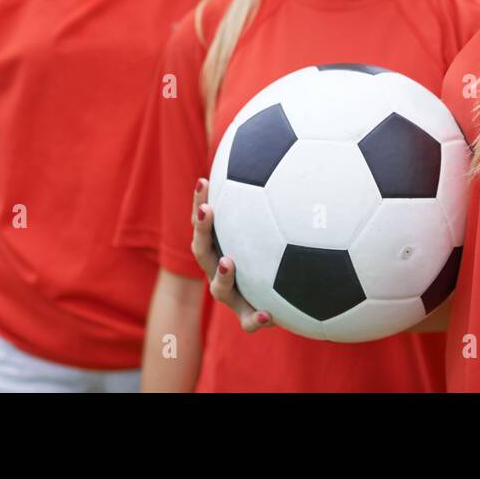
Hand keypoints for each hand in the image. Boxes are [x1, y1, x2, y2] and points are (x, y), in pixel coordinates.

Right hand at [191, 178, 273, 333]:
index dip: (200, 201)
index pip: (204, 221)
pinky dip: (255, 319)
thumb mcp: (271, 226)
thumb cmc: (274, 255)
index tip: (203, 181)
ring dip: (221, 275)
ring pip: (218, 288)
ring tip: (227, 262)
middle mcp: (219, 268)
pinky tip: (268, 316)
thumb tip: (275, 157)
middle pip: (202, 249)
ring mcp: (231, 294)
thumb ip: (272, 196)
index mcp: (220, 246)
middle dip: (202, 229)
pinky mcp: (247, 315)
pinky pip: (248, 321)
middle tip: (206, 210)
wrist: (279, 300)